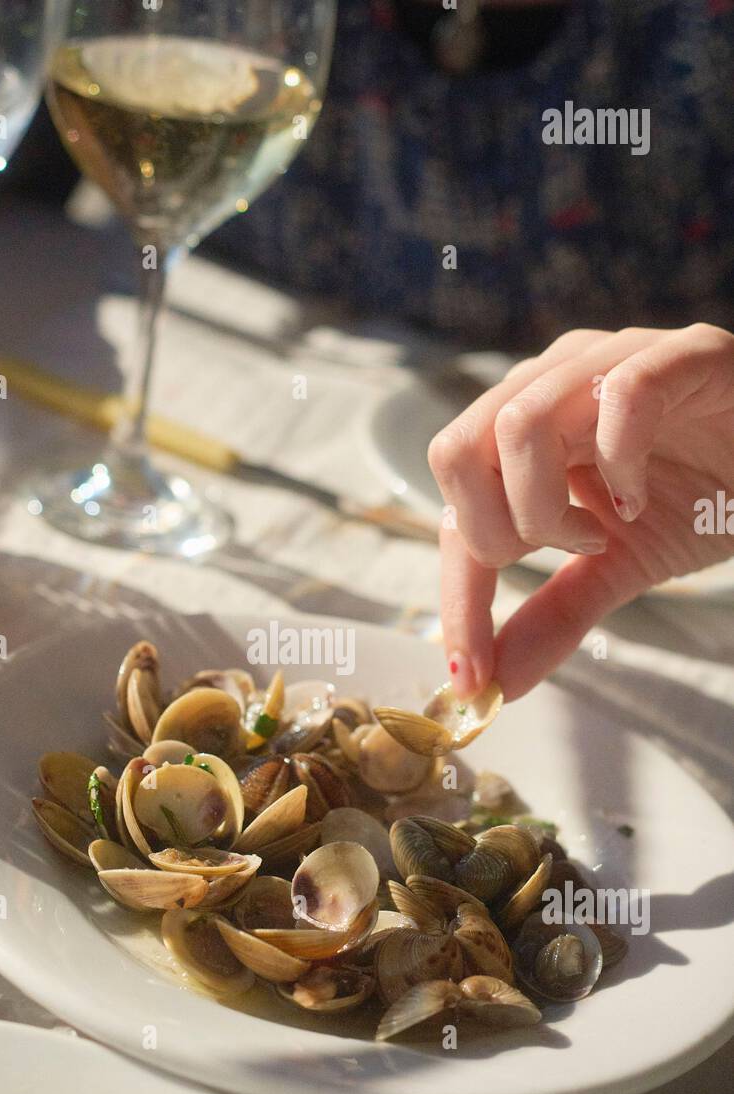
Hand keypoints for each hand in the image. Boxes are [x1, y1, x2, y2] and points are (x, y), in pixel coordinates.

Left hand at [428, 325, 733, 698]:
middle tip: (563, 557)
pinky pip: (619, 396)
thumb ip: (553, 614)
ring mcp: (607, 361)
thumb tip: (496, 684)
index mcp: (520, 430)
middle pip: (455, 454)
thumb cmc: (698, 496)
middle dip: (496, 536)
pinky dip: (621, 464)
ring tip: (602, 530)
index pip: (451, 509)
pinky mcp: (678, 354)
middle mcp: (548, 382)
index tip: (472, 675)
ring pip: (517, 425)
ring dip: (548, 506)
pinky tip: (639, 498)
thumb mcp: (613, 566)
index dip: (458, 598)